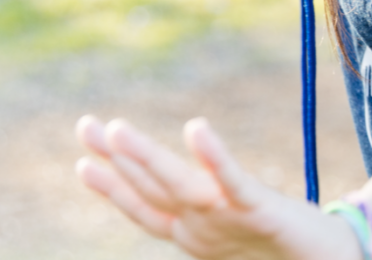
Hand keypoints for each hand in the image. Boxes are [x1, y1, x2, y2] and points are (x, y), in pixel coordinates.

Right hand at [75, 115, 358, 259]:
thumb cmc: (288, 250)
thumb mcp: (241, 233)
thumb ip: (217, 211)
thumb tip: (198, 189)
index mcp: (196, 234)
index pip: (144, 208)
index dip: (113, 187)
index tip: (82, 163)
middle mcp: (203, 229)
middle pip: (149, 191)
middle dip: (114, 160)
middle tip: (84, 125)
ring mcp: (227, 221)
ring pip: (177, 186)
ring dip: (144, 157)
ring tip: (116, 127)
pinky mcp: (259, 210)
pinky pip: (233, 180)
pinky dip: (213, 154)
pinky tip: (195, 127)